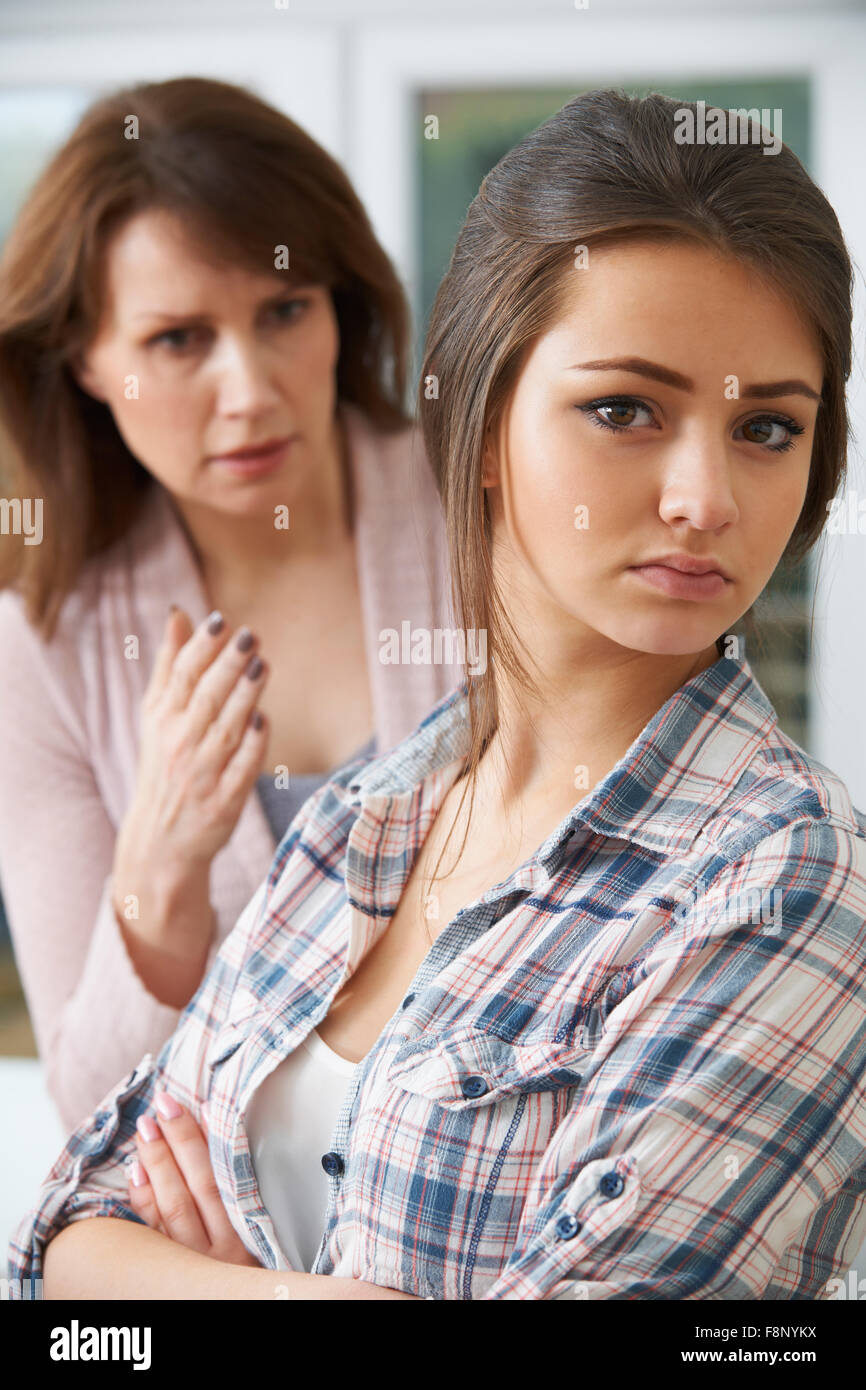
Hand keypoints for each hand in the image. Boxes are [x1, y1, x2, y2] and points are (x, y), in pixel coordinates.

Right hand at [116, 606, 270, 882]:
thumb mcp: (157, 715)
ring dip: (244, 698)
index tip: (221, 621)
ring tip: (261, 665)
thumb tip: (179, 612)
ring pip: (225, 730)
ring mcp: (202, 774)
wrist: (160, 840)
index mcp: (162, 720)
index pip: (181, 676)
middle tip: (249, 636)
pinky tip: (263, 721)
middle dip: (226, 666)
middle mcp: (180, 744)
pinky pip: (241, 770)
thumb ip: (170, 664)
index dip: (201, 648)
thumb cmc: (164, 765)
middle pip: (205, 698)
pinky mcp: (223, 802)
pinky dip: (251, 747)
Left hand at [127, 1090, 260, 1267]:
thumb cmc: (249, 1275)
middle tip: (163, 1105)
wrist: (237, 1316)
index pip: (227, 1179)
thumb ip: (242, 1199)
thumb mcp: (260, 1241)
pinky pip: (152, 1233)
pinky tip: (135, 1171)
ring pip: (173, 1206)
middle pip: (199, 1187)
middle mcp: (221, 1250)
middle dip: (179, 1142)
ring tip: (146, 1128)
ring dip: (158, 1163)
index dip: (212, 1141)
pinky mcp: (167, 1272)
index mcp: (249, 1236)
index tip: (200, 1106)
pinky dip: (143, 1199)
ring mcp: (191, 1262)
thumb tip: (223, 1141)